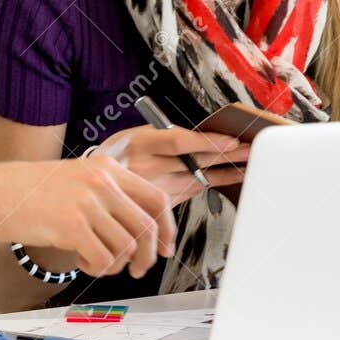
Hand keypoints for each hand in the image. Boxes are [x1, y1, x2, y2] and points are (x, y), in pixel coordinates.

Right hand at [0, 156, 175, 278]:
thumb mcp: (73, 179)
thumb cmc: (23, 191)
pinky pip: (103, 259)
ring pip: (126, 247)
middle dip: (148, 256)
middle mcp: (101, 182)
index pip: (156, 199)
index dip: (167, 229)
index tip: (165, 247)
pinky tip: (81, 261)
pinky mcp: (71, 225)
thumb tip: (136, 230)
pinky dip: (97, 268)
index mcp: (106, 168)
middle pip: (148, 227)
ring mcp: (87, 203)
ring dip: (115, 264)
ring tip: (95, 260)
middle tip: (136, 269)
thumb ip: (105, 196)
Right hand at [94, 124, 248, 206]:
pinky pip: (191, 192)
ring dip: (224, 171)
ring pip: (196, 179)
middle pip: (192, 161)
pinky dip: (212, 183)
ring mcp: (151, 189)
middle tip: (249, 149)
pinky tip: (230, 177)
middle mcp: (144, 167)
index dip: (205, 142)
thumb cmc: (115, 156)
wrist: (90, 188)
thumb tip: (204, 135)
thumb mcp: (132, 137)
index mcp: (137, 142)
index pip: (176, 141)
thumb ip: (162, 137)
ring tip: (247, 163)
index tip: (230, 139)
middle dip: (225, 155)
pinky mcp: (157, 205)